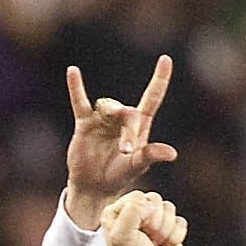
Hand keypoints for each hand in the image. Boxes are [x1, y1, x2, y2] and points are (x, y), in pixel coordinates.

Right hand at [64, 57, 177, 231]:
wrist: (94, 187)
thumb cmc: (118, 175)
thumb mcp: (137, 166)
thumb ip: (151, 155)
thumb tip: (172, 154)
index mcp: (139, 125)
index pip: (152, 97)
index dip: (159, 79)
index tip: (165, 59)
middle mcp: (122, 118)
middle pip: (128, 112)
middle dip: (129, 132)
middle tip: (126, 152)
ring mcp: (103, 119)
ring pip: (108, 107)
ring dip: (112, 119)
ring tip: (116, 144)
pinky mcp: (85, 124)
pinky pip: (80, 102)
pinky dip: (76, 87)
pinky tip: (72, 71)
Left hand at [102, 190, 186, 245]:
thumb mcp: (122, 236)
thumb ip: (133, 211)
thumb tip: (151, 204)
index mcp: (117, 211)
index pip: (138, 196)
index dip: (142, 216)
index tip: (137, 236)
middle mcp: (134, 213)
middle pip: (156, 200)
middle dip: (155, 223)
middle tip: (147, 241)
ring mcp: (153, 220)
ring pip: (170, 208)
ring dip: (165, 231)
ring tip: (155, 245)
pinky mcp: (170, 229)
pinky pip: (181, 221)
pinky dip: (176, 236)